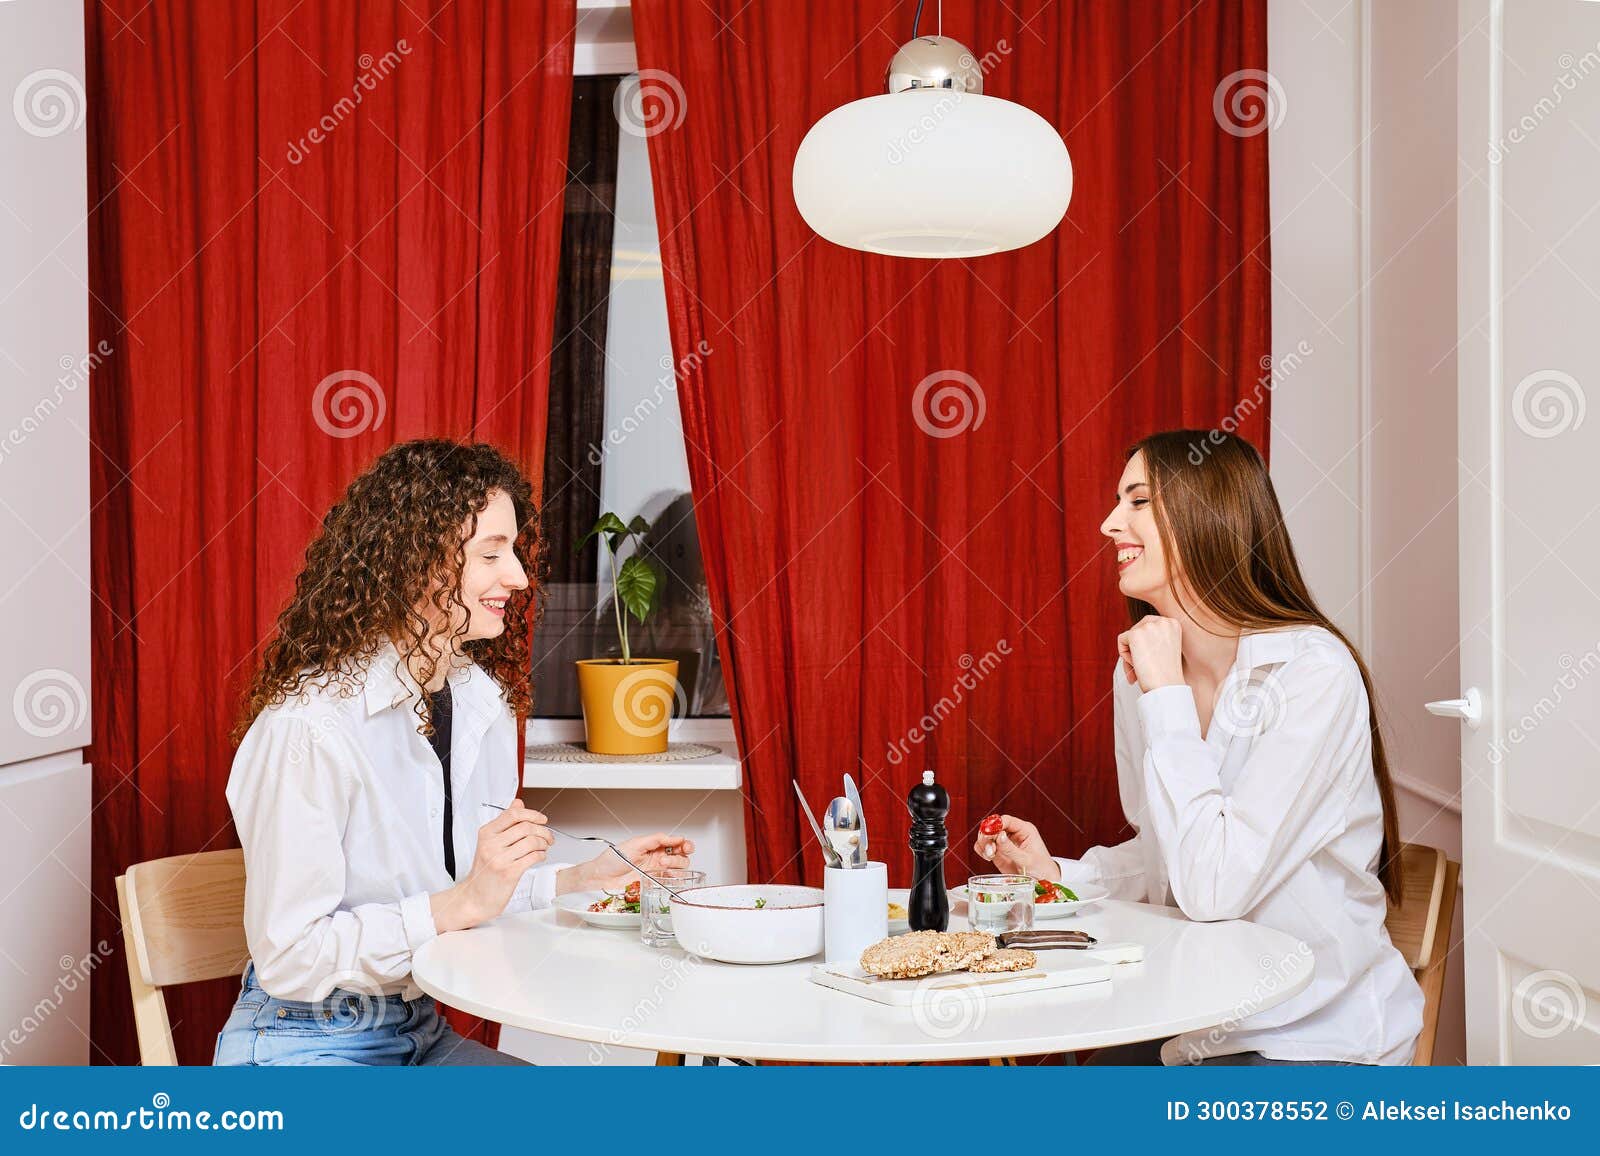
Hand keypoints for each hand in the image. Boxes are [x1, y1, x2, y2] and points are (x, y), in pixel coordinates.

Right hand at [430, 800, 553, 932]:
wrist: (475, 898)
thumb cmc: (485, 871)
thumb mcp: (490, 843)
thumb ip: (505, 823)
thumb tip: (518, 802)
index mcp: (486, 833)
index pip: (513, 814)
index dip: (532, 814)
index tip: (542, 819)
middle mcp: (491, 844)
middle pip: (526, 827)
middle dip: (543, 831)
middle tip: (548, 837)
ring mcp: (500, 859)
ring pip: (532, 841)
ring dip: (544, 844)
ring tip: (544, 848)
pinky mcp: (509, 873)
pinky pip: (533, 857)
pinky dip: (541, 855)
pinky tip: (539, 857)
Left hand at [560, 832, 695, 894]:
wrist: (601, 877)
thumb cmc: (613, 859)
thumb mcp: (635, 843)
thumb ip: (656, 839)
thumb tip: (674, 837)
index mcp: (654, 845)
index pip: (677, 842)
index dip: (684, 843)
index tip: (684, 845)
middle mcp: (658, 857)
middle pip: (682, 856)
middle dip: (679, 856)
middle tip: (667, 858)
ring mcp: (656, 871)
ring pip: (679, 869)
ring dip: (674, 866)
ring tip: (660, 866)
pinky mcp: (654, 884)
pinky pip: (670, 882)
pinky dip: (673, 880)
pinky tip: (664, 877)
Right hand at [972, 815, 1059, 881]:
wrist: (1042, 880)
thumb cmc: (1040, 868)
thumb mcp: (1026, 860)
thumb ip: (1011, 849)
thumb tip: (999, 836)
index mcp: (1024, 829)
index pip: (1006, 820)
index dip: (995, 824)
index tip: (988, 832)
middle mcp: (1013, 833)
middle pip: (993, 826)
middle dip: (987, 836)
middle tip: (989, 849)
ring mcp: (1004, 842)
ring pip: (986, 835)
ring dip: (984, 844)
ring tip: (990, 855)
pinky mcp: (998, 851)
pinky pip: (984, 846)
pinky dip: (981, 850)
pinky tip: (987, 857)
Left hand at [1117, 615, 1184, 690]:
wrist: (1167, 687)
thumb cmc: (1166, 674)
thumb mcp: (1163, 650)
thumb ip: (1152, 639)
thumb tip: (1130, 636)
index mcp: (1173, 623)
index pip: (1149, 627)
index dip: (1146, 644)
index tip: (1152, 659)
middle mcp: (1163, 621)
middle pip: (1138, 628)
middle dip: (1137, 648)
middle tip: (1144, 665)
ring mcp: (1149, 626)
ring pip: (1130, 636)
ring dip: (1132, 653)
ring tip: (1143, 667)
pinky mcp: (1135, 633)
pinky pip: (1121, 640)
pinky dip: (1124, 655)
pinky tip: (1137, 665)